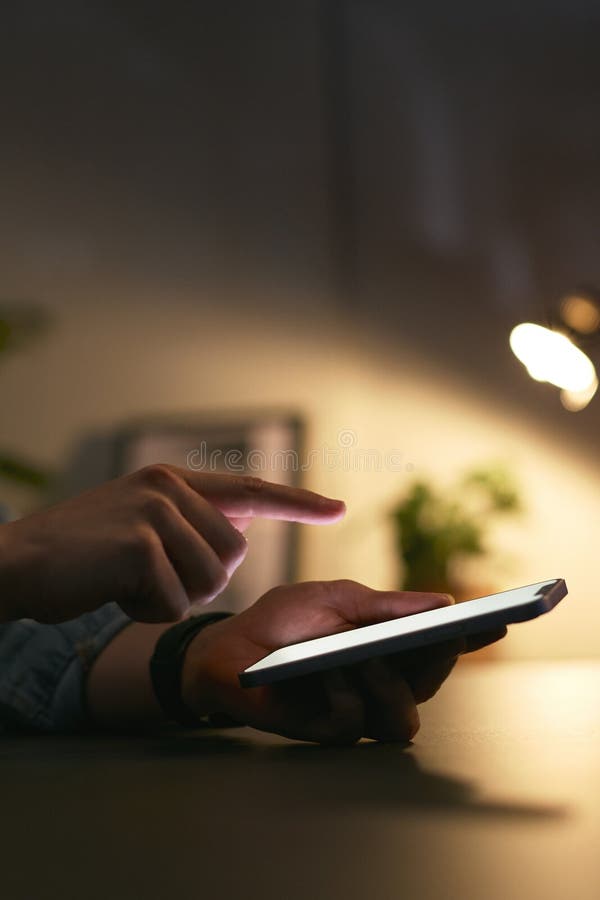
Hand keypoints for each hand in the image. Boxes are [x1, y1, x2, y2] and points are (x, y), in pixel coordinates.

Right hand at [0, 465, 344, 623]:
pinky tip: (115, 593)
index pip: (250, 489)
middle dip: (200, 581)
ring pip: (211, 580)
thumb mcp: (140, 527)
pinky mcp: (139, 542)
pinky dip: (148, 612)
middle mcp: (168, 486)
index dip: (297, 503)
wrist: (17, 565)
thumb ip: (188, 524)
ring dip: (173, 599)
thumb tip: (240, 531)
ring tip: (129, 582)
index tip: (337, 508)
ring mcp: (153, 510)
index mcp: (172, 481)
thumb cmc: (82, 558)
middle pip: (233, 555)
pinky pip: (175, 602)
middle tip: (148, 578)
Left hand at [181, 580, 505, 744]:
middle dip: (435, 661)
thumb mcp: (336, 598)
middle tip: (439, 637)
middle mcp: (378, 682)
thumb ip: (386, 605)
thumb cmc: (283, 621)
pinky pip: (355, 721)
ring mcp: (356, 709)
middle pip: (429, 683)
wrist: (228, 647)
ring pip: (402, 716)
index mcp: (386, 647)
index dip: (470, 638)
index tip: (496, 622)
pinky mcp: (326, 730)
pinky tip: (327, 669)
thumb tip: (442, 602)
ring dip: (389, 683)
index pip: (437, 649)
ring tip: (366, 655)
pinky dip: (344, 692)